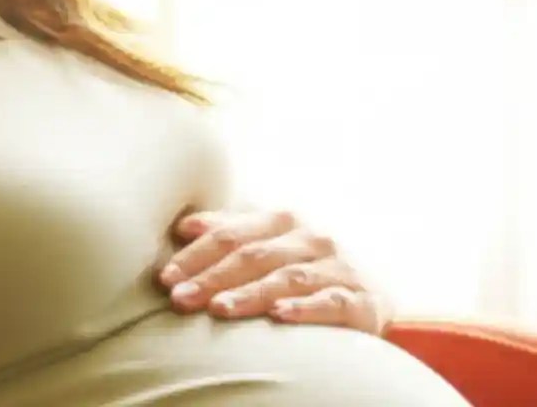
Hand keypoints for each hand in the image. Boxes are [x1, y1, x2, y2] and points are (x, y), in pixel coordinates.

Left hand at [157, 209, 391, 334]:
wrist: (371, 297)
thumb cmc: (305, 270)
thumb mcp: (269, 247)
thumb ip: (230, 234)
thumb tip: (184, 226)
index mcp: (284, 222)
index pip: (233, 234)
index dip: (197, 254)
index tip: (166, 277)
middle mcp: (312, 239)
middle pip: (254, 255)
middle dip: (212, 277)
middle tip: (179, 298)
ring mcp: (339, 267)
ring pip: (287, 278)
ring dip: (250, 293)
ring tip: (219, 308)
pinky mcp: (363, 300)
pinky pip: (332, 302)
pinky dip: (304, 307)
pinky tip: (279, 315)